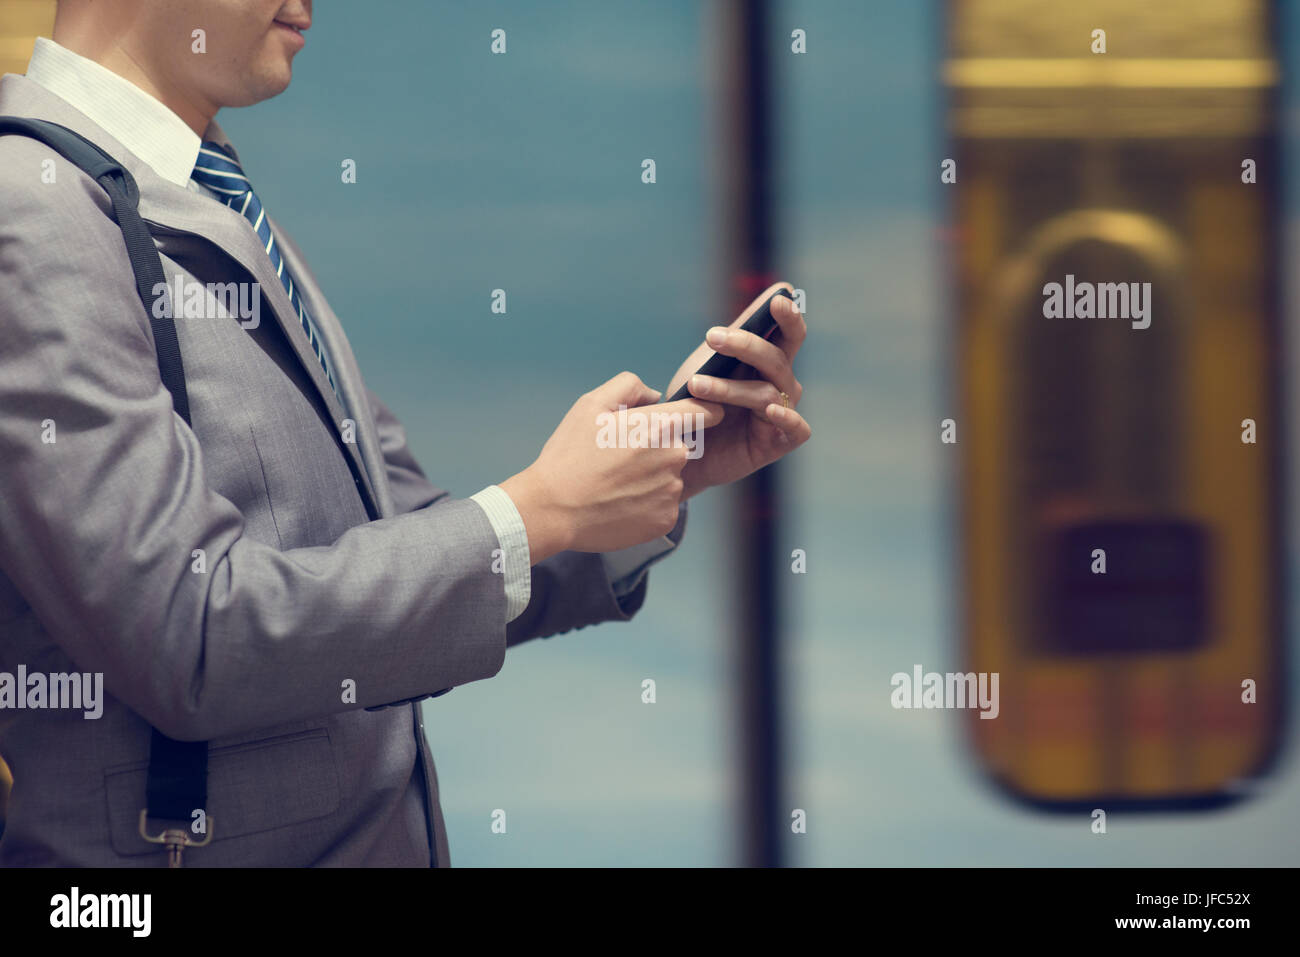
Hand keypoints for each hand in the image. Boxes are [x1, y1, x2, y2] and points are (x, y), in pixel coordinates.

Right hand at [500, 371, 723, 559]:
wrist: (553, 509)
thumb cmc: (569, 455)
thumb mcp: (591, 405)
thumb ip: (629, 387)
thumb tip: (656, 395)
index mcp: (659, 426)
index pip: (706, 413)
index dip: (704, 412)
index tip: (698, 416)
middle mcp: (674, 458)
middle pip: (681, 447)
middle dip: (659, 450)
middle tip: (622, 460)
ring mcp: (672, 491)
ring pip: (671, 478)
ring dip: (652, 479)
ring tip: (616, 484)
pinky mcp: (665, 519)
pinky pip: (664, 505)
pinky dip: (647, 504)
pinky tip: (620, 503)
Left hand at [665, 282, 811, 498]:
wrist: (680, 452)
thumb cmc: (696, 403)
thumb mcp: (708, 364)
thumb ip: (735, 334)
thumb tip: (778, 289)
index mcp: (767, 361)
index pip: (789, 332)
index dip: (789, 316)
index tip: (777, 300)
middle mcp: (780, 384)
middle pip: (776, 358)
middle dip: (747, 345)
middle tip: (712, 337)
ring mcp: (782, 413)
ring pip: (767, 392)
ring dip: (729, 387)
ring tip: (696, 385)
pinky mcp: (780, 442)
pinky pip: (797, 428)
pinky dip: (787, 418)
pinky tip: (770, 411)